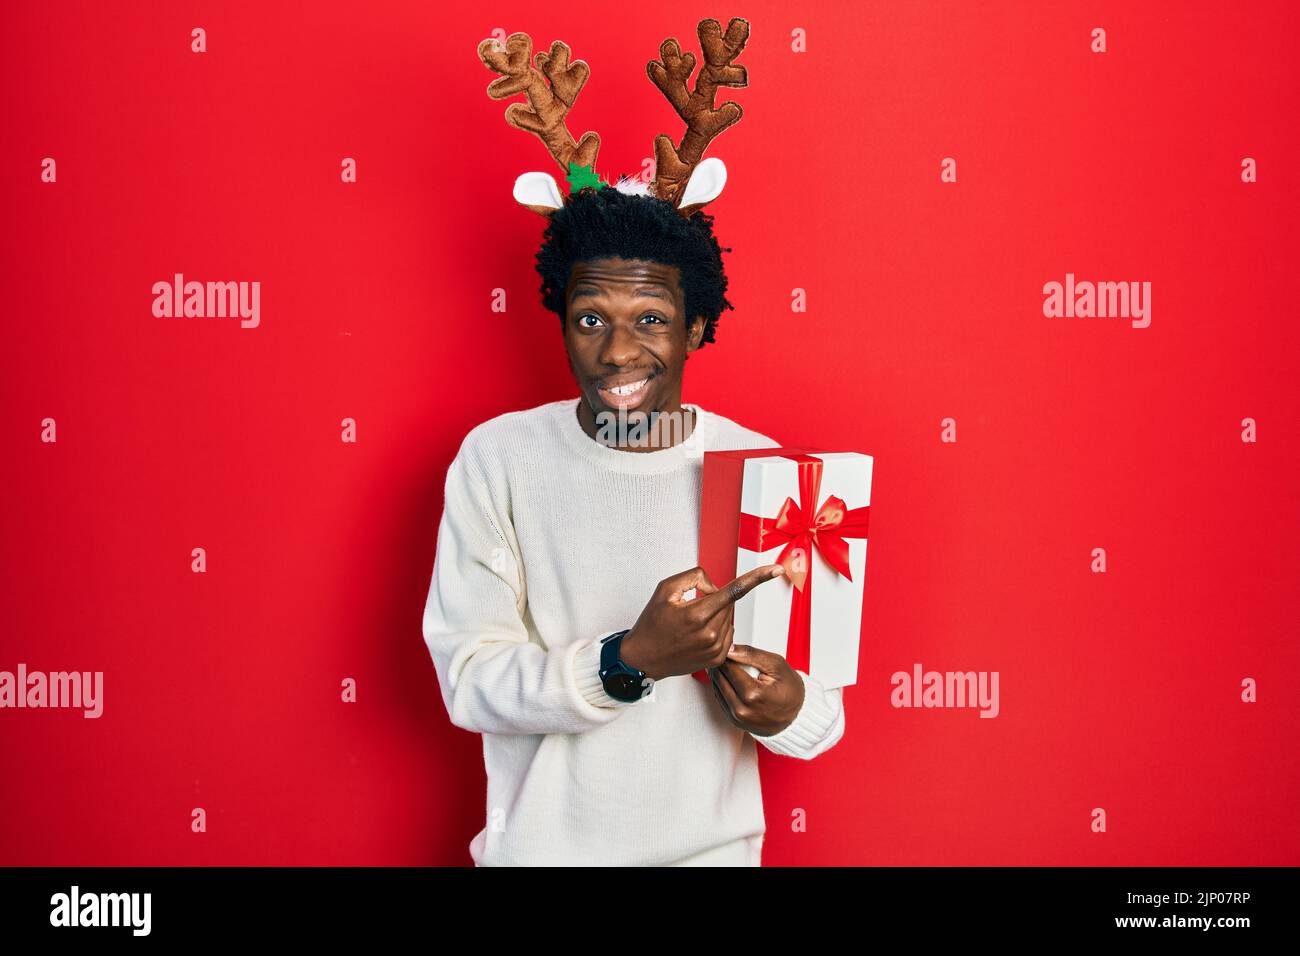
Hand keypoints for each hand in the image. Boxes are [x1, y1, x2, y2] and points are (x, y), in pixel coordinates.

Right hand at [618, 564, 785, 679]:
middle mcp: (711, 633)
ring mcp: (716, 648)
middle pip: (728, 603)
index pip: (735, 590)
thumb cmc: (651, 625)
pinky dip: (716, 628)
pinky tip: (697, 635)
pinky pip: (728, 633)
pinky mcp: (718, 658)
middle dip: (714, 598)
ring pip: (729, 618)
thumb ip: (694, 577)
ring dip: (716, 614)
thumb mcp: (665, 590)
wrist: (643, 659)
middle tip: (690, 608)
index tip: (776, 569)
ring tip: (690, 625)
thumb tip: (715, 585)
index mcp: (698, 614)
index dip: (758, 577)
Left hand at [708, 644, 804, 735]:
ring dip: (719, 675)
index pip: (728, 668)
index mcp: (752, 695)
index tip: (727, 647)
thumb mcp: (776, 664)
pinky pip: (721, 700)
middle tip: (726, 654)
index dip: (726, 654)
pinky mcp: (735, 722)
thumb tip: (729, 648)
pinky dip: (723, 687)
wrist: (797, 715)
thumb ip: (751, 654)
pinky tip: (730, 679)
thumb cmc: (790, 690)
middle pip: (719, 679)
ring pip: (717, 689)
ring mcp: (737, 718)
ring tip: (728, 665)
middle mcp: (742, 710)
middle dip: (720, 664)